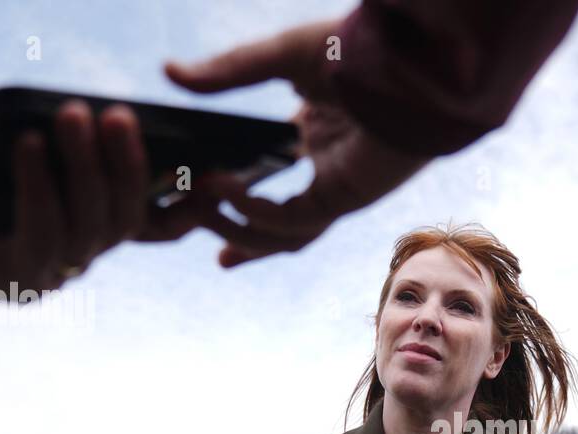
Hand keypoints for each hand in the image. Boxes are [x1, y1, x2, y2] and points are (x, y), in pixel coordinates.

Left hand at [0, 100, 211, 298]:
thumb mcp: (20, 151)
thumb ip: (65, 148)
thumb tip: (104, 119)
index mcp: (90, 230)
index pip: (156, 223)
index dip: (191, 205)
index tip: (219, 176)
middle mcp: (80, 257)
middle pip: (128, 219)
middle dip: (129, 167)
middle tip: (117, 115)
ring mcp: (53, 274)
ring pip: (93, 225)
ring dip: (86, 166)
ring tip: (71, 116)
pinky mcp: (18, 280)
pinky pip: (45, 233)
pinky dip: (40, 185)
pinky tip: (30, 146)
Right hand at [164, 18, 431, 265]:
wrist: (407, 66)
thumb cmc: (357, 52)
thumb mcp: (281, 56)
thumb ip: (229, 71)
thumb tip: (170, 73)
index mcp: (315, 135)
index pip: (270, 175)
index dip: (236, 188)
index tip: (198, 190)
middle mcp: (326, 168)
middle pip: (278, 219)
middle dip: (241, 237)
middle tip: (202, 235)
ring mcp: (337, 188)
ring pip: (284, 232)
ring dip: (240, 231)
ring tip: (199, 216)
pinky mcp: (345, 199)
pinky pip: (294, 222)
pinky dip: (256, 214)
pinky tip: (224, 195)